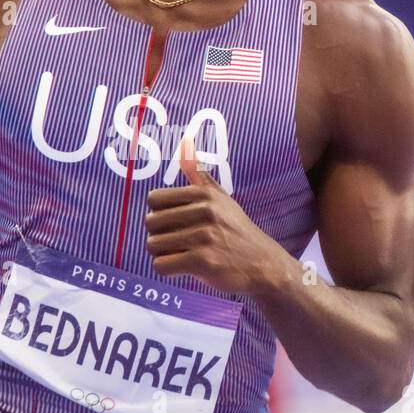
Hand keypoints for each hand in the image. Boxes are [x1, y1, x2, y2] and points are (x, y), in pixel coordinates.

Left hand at [144, 134, 276, 294]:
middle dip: (158, 234)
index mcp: (205, 194)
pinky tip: (182, 267)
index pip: (154, 198)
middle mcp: (205, 211)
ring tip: (180, 254)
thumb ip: (200, 176)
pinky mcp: (202, 262)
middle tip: (175, 241)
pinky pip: (161, 265)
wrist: (263, 265)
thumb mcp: (222, 199)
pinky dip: (167, 269)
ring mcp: (204, 237)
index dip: (158, 213)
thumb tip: (185, 143)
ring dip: (162, 253)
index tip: (173, 222)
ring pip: (153, 244)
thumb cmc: (237, 231)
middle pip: (150, 222)